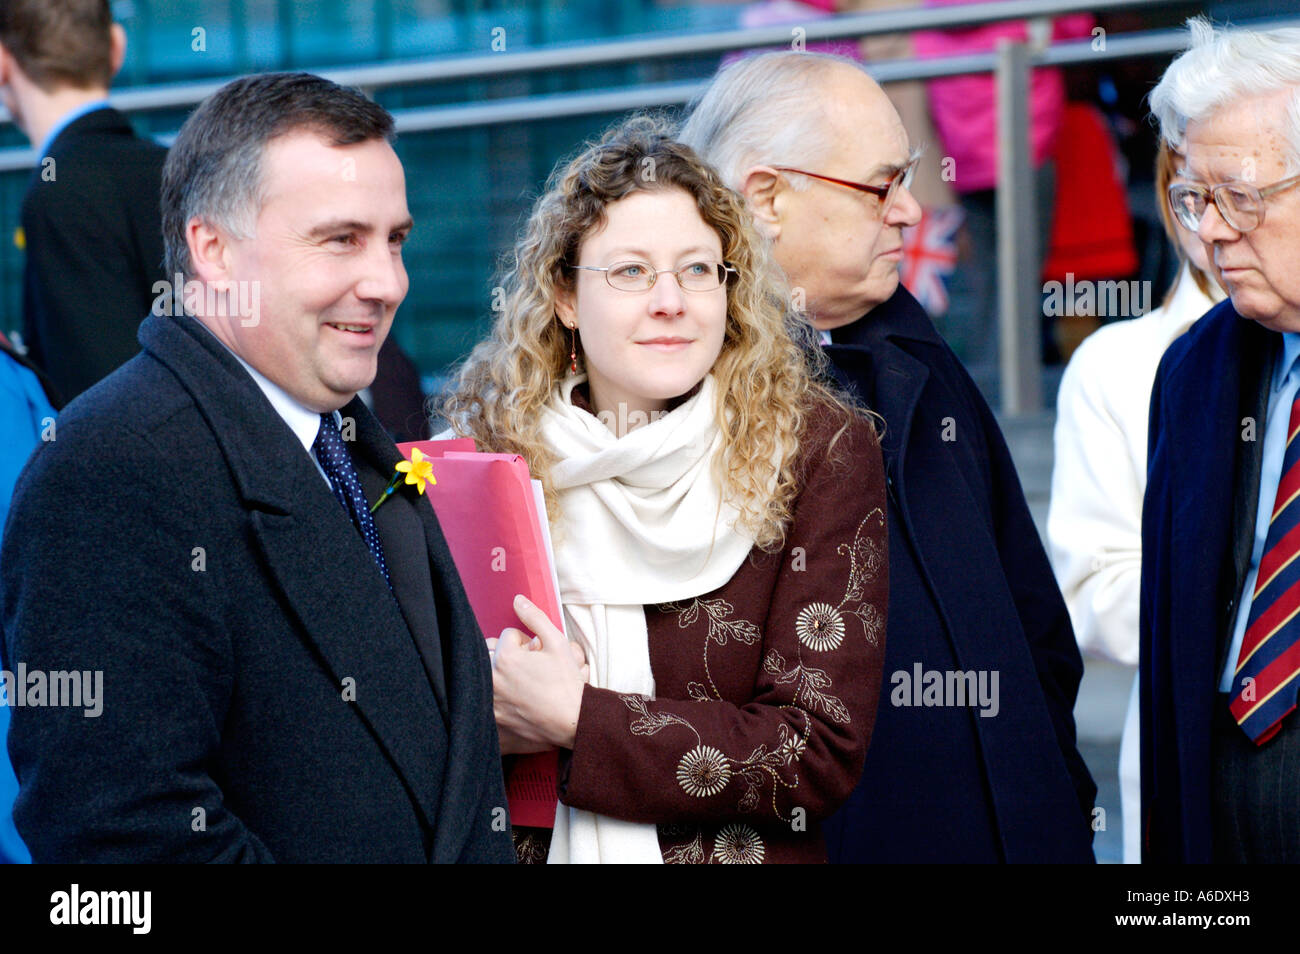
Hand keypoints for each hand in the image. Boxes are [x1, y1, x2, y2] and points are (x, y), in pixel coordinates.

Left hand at [486, 595, 587, 754]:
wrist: (572, 720)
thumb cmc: (566, 683)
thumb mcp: (557, 643)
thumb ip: (535, 618)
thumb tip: (517, 600)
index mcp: (506, 657)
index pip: (509, 636)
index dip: (527, 641)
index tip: (539, 654)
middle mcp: (492, 678)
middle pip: (491, 652)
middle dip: (508, 654)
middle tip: (529, 665)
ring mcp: (491, 699)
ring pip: (487, 674)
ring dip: (500, 673)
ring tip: (522, 681)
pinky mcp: (493, 716)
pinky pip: (487, 697)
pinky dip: (498, 694)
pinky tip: (516, 698)